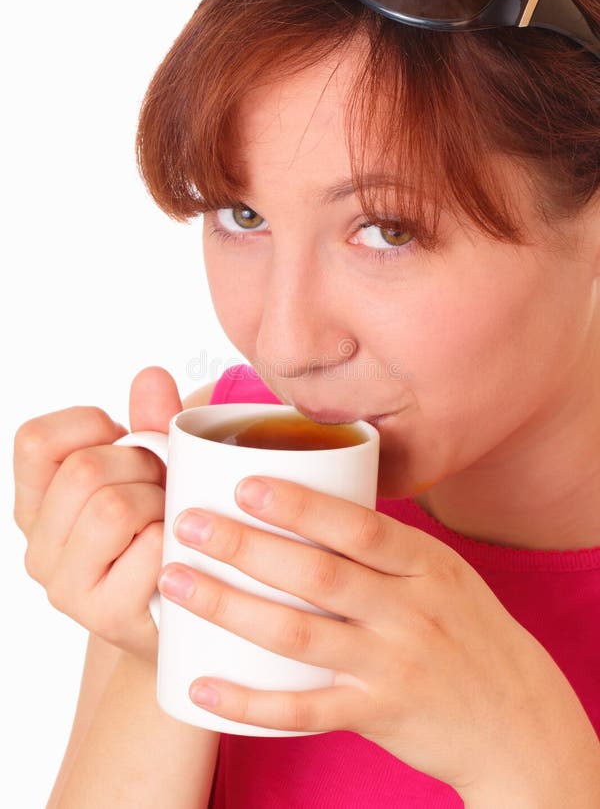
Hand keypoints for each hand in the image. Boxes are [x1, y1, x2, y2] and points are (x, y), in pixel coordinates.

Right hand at [13, 367, 181, 663]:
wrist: (177, 617)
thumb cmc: (161, 533)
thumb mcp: (152, 471)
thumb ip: (150, 423)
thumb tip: (151, 375)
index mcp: (37, 503)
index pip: (35, 440)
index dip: (90, 425)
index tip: (122, 439)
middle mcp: (38, 547)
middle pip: (83, 469)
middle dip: (142, 465)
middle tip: (163, 485)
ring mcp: (65, 586)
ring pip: (111, 507)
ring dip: (159, 501)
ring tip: (170, 516)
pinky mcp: (104, 616)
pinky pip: (148, 548)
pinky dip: (174, 538)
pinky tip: (178, 551)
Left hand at [157, 476, 598, 798]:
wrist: (515, 719)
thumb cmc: (466, 632)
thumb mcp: (442, 575)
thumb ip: (383, 547)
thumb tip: (308, 501)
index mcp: (426, 565)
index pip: (358, 528)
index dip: (299, 506)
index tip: (244, 484)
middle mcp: (409, 611)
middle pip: (317, 575)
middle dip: (246, 547)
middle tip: (188, 525)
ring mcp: (392, 665)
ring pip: (299, 635)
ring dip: (230, 608)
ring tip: (177, 584)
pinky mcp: (377, 714)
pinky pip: (305, 711)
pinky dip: (250, 702)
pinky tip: (203, 685)